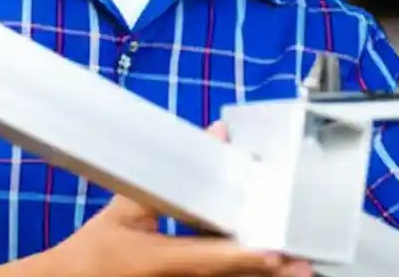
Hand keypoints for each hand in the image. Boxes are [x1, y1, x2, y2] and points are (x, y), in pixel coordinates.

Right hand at [42, 122, 313, 276]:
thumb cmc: (95, 252)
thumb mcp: (124, 211)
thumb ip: (167, 175)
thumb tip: (213, 136)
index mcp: (159, 260)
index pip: (208, 256)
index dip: (244, 256)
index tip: (274, 253)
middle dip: (268, 272)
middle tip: (303, 264)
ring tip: (297, 269)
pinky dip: (241, 274)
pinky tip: (267, 270)